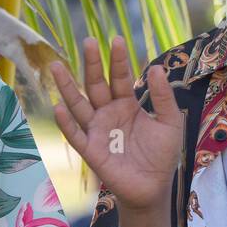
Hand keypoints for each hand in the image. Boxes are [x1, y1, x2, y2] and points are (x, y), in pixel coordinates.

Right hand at [50, 37, 182, 212]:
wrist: (154, 188)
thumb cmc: (161, 156)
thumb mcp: (169, 122)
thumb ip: (163, 97)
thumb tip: (156, 68)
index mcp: (126, 104)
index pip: (119, 76)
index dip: (117, 59)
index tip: (116, 39)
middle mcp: (108, 113)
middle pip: (95, 84)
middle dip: (91, 64)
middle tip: (88, 41)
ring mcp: (97, 130)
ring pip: (78, 104)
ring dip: (67, 86)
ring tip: (56, 66)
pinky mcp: (90, 150)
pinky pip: (75, 134)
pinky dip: (66, 122)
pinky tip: (58, 107)